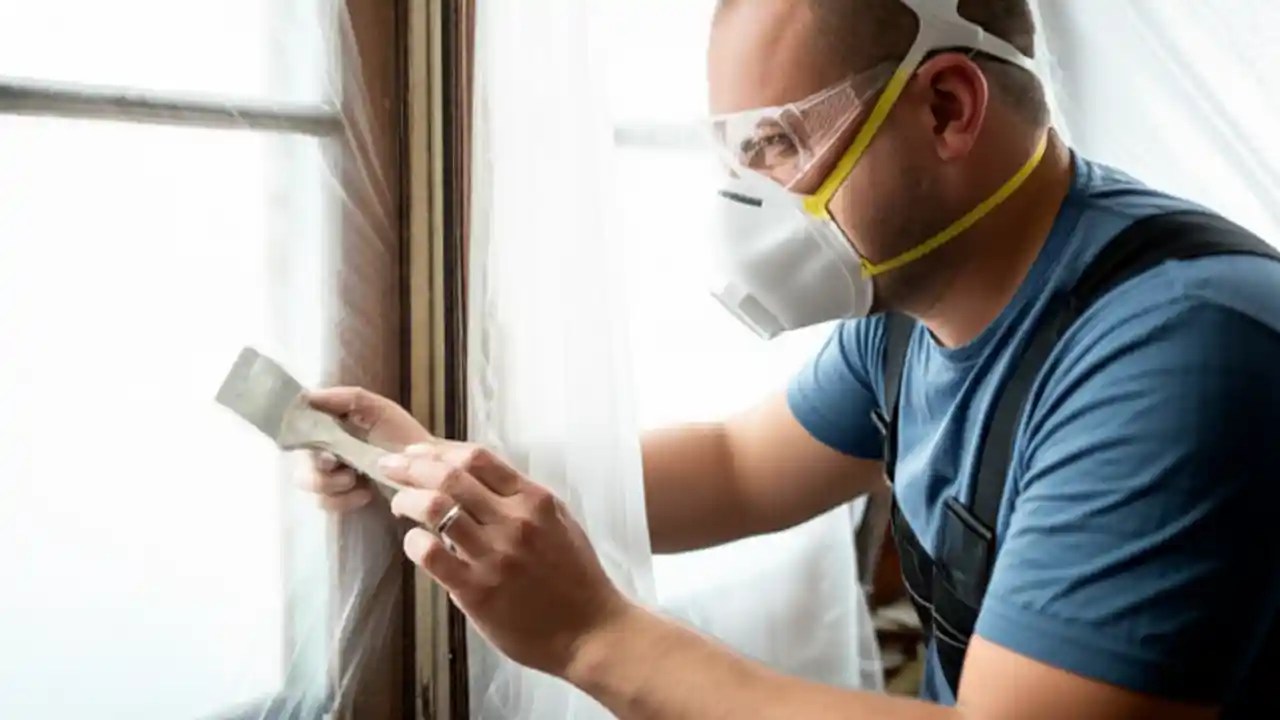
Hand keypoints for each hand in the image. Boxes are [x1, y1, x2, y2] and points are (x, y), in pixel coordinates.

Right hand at [296, 386, 434, 511]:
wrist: (426, 466)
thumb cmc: (400, 433)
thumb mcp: (376, 409)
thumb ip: (345, 398)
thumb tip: (307, 396)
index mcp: (327, 427)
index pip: (295, 429)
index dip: (299, 436)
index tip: (318, 441)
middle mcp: (322, 451)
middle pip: (298, 463)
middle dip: (318, 468)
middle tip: (339, 464)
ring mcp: (330, 477)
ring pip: (309, 485)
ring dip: (332, 484)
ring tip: (356, 479)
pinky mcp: (341, 499)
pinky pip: (326, 502)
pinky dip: (344, 500)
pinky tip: (365, 493)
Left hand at [380, 442, 632, 676]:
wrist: (591, 631)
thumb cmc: (575, 577)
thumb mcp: (560, 522)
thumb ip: (522, 499)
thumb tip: (475, 480)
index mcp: (535, 500)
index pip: (477, 458)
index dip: (438, 450)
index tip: (416, 452)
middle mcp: (514, 521)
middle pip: (449, 475)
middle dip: (410, 466)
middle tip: (391, 467)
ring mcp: (494, 556)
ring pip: (434, 508)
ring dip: (406, 499)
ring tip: (399, 504)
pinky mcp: (476, 591)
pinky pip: (430, 554)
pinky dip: (413, 542)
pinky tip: (413, 542)